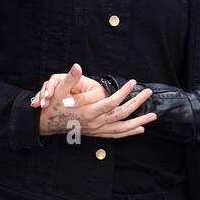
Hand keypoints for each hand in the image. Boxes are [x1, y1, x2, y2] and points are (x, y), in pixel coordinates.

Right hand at [30, 64, 157, 137]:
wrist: (47, 124)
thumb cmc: (53, 106)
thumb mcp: (58, 91)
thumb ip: (69, 78)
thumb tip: (76, 65)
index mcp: (88, 112)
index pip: (112, 102)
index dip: (124, 92)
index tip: (133, 82)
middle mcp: (95, 123)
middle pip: (122, 114)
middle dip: (137, 104)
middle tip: (148, 93)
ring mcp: (97, 130)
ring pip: (123, 128)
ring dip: (139, 122)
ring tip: (153, 116)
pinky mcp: (97, 133)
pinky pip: (117, 135)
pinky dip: (129, 133)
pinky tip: (140, 129)